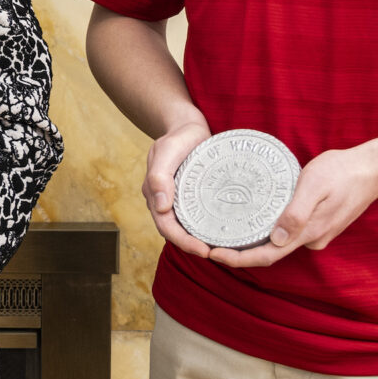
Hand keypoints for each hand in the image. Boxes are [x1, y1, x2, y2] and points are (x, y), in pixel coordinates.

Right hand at [144, 120, 215, 259]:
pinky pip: (196, 216)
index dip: (183, 242)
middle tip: (217, 254)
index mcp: (155, 194)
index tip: (204, 251)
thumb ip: (159, 176)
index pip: (166, 227)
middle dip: (193, 246)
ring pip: (186, 227)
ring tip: (222, 249)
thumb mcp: (168, 151)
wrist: (186, 124)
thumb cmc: (178, 136)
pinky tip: (223, 231)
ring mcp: (178, 199)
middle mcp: (164, 201)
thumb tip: (159, 207)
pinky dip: (206, 227)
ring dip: (199, 240)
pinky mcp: (191, 196)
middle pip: (176, 232)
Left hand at [209, 143, 377, 269]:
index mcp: (308, 233)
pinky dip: (268, 230)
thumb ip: (297, 213)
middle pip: (269, 253)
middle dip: (239, 252)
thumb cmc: (341, 172)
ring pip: (278, 243)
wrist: (372, 169)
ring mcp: (316, 233)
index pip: (267, 256)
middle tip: (209, 242)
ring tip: (224, 231)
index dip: (238, 259)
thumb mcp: (314, 185)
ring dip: (252, 241)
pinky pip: (288, 233)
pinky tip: (254, 218)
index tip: (212, 254)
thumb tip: (277, 239)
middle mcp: (311, 239)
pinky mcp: (317, 224)